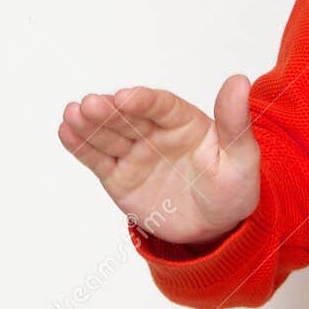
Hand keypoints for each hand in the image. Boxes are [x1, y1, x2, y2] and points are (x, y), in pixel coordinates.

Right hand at [58, 74, 260, 244]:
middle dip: (109, 111)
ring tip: (72, 114)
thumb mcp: (242, 158)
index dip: (143, 101)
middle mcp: (155, 132)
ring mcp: (135, 153)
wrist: (216, 228)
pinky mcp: (119, 177)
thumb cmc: (232, 188)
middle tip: (90, 104)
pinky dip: (80, 146)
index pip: (161, 106)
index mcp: (184, 122)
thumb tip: (241, 81)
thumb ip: (235, 122)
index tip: (126, 97)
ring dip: (89, 124)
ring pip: (108, 136)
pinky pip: (97, 159)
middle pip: (128, 118)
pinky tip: (66, 131)